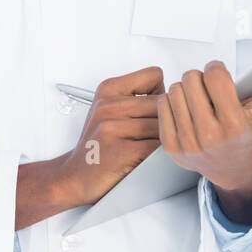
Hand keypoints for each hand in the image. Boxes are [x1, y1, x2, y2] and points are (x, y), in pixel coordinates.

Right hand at [57, 66, 164, 206]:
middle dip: (163, 119)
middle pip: (163, 102)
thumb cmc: (100, 143)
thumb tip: (175, 93)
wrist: (76, 176)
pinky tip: (143, 158)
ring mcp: (113, 128)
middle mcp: (109, 106)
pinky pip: (159, 146)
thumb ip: (139, 96)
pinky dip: (158, 154)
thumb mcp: (111, 109)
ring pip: (164, 125)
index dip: (159, 92)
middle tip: (148, 134)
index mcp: (108, 89)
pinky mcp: (123, 151)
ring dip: (162, 139)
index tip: (149, 108)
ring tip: (143, 147)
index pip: (154, 75)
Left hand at [159, 46, 251, 193]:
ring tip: (200, 101)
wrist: (234, 168)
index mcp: (234, 125)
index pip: (214, 74)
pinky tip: (188, 111)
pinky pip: (162, 106)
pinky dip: (173, 103)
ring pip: (175, 91)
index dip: (218, 68)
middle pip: (191, 79)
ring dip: (186, 90)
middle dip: (201, 78)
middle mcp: (208, 137)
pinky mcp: (171, 148)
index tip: (222, 75)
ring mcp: (187, 145)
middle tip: (210, 89)